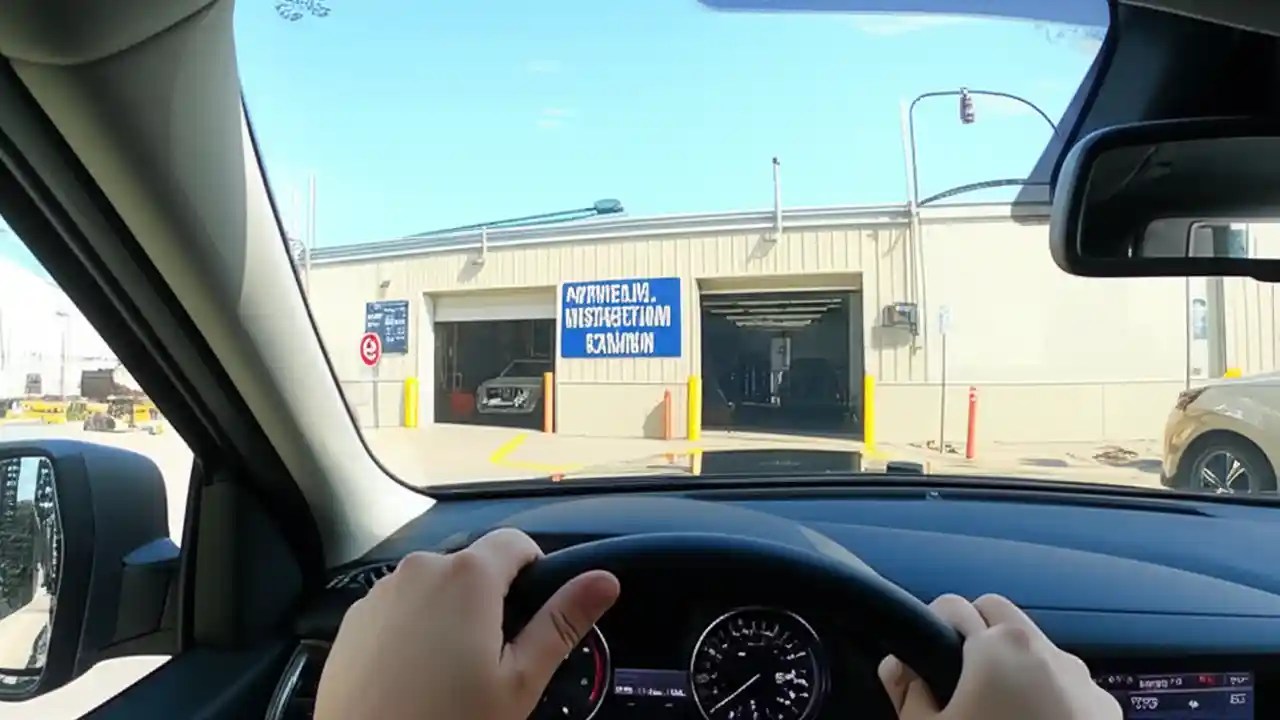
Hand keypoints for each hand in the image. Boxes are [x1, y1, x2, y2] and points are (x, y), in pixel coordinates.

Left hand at [315, 528, 620, 719]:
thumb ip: (562, 621)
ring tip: (450, 672)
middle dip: (491, 599)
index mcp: (468, 575)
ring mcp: (381, 591)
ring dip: (451, 612)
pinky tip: (415, 674)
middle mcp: (421, 567)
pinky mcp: (355, 617)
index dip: (534, 573)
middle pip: (474, 565)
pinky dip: (414, 627)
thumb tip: (605, 579)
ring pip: (436, 585)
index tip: (532, 619)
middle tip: (493, 659)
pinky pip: (401, 606)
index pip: (517, 542)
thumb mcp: (519, 680)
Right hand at [878, 594, 1120, 719]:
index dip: (930, 627)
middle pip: (997, 612)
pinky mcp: (1104, 707)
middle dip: (974, 631)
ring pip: (1035, 645)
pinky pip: (1066, 682)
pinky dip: (1048, 692)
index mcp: (997, 647)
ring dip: (1014, 662)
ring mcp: (1080, 678)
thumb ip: (905, 691)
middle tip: (957, 673)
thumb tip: (897, 667)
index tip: (926, 652)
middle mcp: (1043, 649)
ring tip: (997, 707)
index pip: (951, 606)